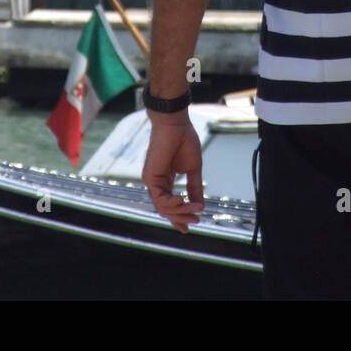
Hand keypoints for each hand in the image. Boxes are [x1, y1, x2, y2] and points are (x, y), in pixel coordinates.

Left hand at [142, 114, 204, 232]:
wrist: (176, 123)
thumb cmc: (184, 140)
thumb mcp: (193, 169)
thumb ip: (194, 187)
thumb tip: (200, 205)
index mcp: (165, 179)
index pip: (170, 203)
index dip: (179, 216)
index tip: (190, 227)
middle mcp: (156, 182)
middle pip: (165, 209)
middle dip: (181, 218)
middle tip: (195, 222)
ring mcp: (152, 180)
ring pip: (162, 206)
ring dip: (180, 211)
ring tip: (195, 210)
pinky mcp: (150, 176)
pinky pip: (159, 198)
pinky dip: (171, 203)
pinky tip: (182, 200)